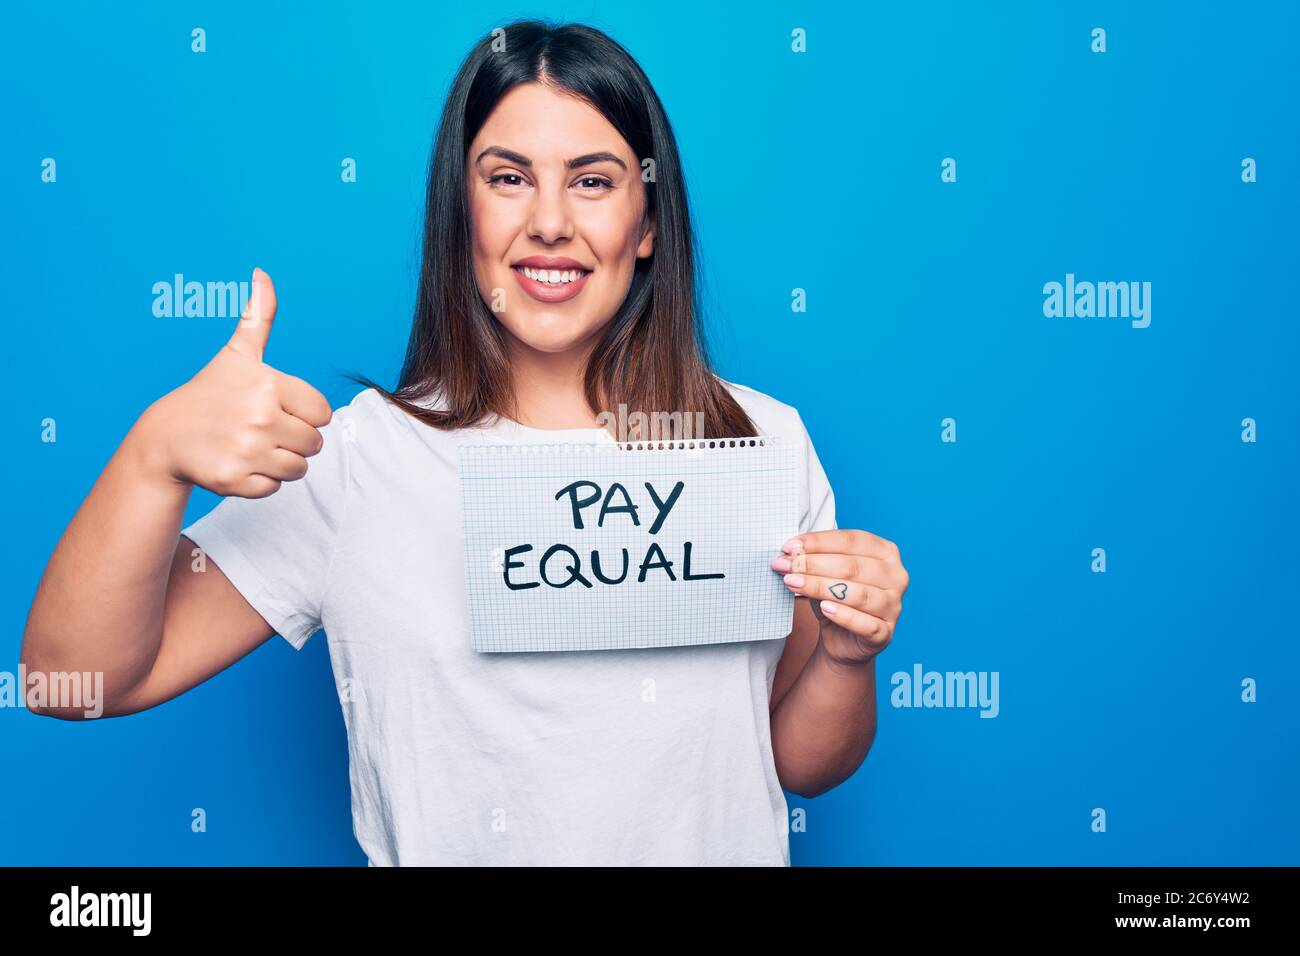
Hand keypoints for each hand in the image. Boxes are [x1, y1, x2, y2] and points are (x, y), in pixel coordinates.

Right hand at [134, 268, 333, 497]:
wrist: (165, 437)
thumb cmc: (209, 393)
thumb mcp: (237, 354)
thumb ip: (258, 317)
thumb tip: (262, 272)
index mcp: (270, 385)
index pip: (322, 414)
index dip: (303, 414)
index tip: (274, 408)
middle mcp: (261, 417)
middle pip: (313, 444)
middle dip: (293, 440)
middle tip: (260, 430)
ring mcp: (247, 450)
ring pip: (298, 469)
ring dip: (279, 462)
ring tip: (250, 446)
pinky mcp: (234, 480)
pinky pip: (274, 488)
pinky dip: (259, 481)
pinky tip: (238, 464)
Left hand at [771, 530, 908, 665]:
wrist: (842, 641)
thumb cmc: (835, 598)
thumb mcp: (824, 574)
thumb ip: (812, 560)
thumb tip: (788, 553)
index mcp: (885, 552)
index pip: (851, 540)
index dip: (818, 542)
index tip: (788, 546)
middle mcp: (896, 576)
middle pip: (852, 566)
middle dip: (813, 564)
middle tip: (784, 565)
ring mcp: (894, 606)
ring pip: (857, 593)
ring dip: (820, 587)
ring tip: (793, 583)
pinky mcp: (886, 633)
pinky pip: (866, 624)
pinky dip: (844, 615)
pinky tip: (824, 608)